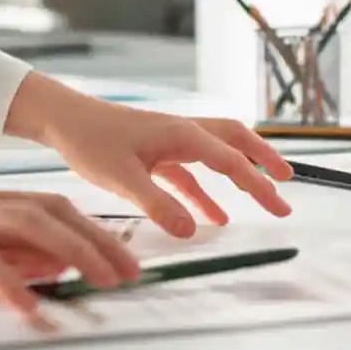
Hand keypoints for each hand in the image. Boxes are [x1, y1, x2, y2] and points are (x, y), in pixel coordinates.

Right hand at [0, 159, 139, 316]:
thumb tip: (50, 269)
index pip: (51, 207)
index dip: (93, 229)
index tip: (127, 256)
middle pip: (51, 210)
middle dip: (98, 240)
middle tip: (131, 273)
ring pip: (24, 223)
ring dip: (72, 250)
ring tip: (103, 279)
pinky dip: (5, 280)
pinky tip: (29, 304)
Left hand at [5, 73, 292, 236]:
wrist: (62, 119)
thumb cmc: (90, 141)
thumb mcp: (122, 178)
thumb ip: (159, 205)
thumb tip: (193, 230)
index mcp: (183, 135)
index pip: (232, 161)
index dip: (258, 184)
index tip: (279, 205)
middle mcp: (185, 132)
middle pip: (238, 142)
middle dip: (265, 161)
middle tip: (288, 182)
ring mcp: (173, 140)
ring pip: (220, 152)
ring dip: (242, 171)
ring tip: (264, 195)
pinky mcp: (158, 151)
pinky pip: (193, 171)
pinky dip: (207, 190)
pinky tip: (212, 216)